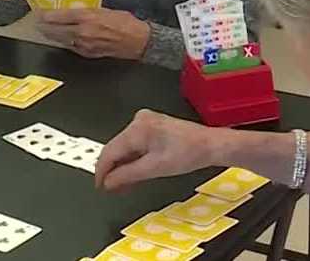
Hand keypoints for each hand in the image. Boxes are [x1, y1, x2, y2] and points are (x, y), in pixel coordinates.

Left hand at [36, 8, 149, 59]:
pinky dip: (64, 42)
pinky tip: (62, 39)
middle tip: (38, 22)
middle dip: (44, 26)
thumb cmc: (126, 23)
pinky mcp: (88, 54)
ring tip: (45, 31)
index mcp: (87, 17)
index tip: (40, 13)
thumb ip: (87, 11)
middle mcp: (82, 32)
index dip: (46, 15)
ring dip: (52, 35)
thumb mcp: (105, 9)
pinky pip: (71, 47)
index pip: (58, 16)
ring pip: (61, 40)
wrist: (138, 41)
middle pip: (55, 30)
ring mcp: (84, 45)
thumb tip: (74, 11)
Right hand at [96, 110, 215, 190]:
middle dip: (113, 171)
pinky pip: (135, 144)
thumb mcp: (154, 169)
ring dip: (123, 166)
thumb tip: (108, 182)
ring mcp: (145, 121)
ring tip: (123, 185)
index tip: (100, 187)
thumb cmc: (189, 152)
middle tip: (112, 189)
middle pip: (116, 149)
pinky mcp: (152, 125)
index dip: (102, 172)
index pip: (109, 152)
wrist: (209, 145)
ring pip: (125, 147)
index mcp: (137, 128)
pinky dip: (133, 159)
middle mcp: (139, 120)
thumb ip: (127, 176)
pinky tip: (134, 173)